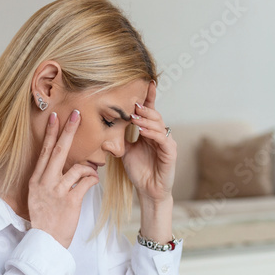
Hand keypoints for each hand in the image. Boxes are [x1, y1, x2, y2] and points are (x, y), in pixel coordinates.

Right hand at [28, 110, 99, 248]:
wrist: (46, 241)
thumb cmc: (46, 219)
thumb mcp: (39, 196)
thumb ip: (48, 179)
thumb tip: (62, 165)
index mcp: (37, 179)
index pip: (45, 151)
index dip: (51, 133)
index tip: (56, 117)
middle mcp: (45, 182)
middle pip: (58, 151)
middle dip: (68, 131)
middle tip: (77, 115)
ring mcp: (58, 191)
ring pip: (78, 167)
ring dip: (89, 168)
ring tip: (91, 174)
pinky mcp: (71, 201)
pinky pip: (87, 182)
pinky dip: (93, 180)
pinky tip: (93, 182)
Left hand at [123, 81, 175, 204]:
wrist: (148, 191)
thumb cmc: (139, 172)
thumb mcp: (125, 152)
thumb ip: (119, 139)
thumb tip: (105, 128)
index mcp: (150, 132)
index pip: (150, 111)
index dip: (149, 97)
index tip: (147, 82)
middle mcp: (159, 135)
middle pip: (154, 114)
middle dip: (144, 108)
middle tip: (132, 103)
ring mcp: (166, 143)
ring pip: (159, 124)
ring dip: (146, 118)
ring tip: (134, 116)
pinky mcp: (170, 152)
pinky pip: (162, 138)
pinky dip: (152, 132)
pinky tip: (141, 130)